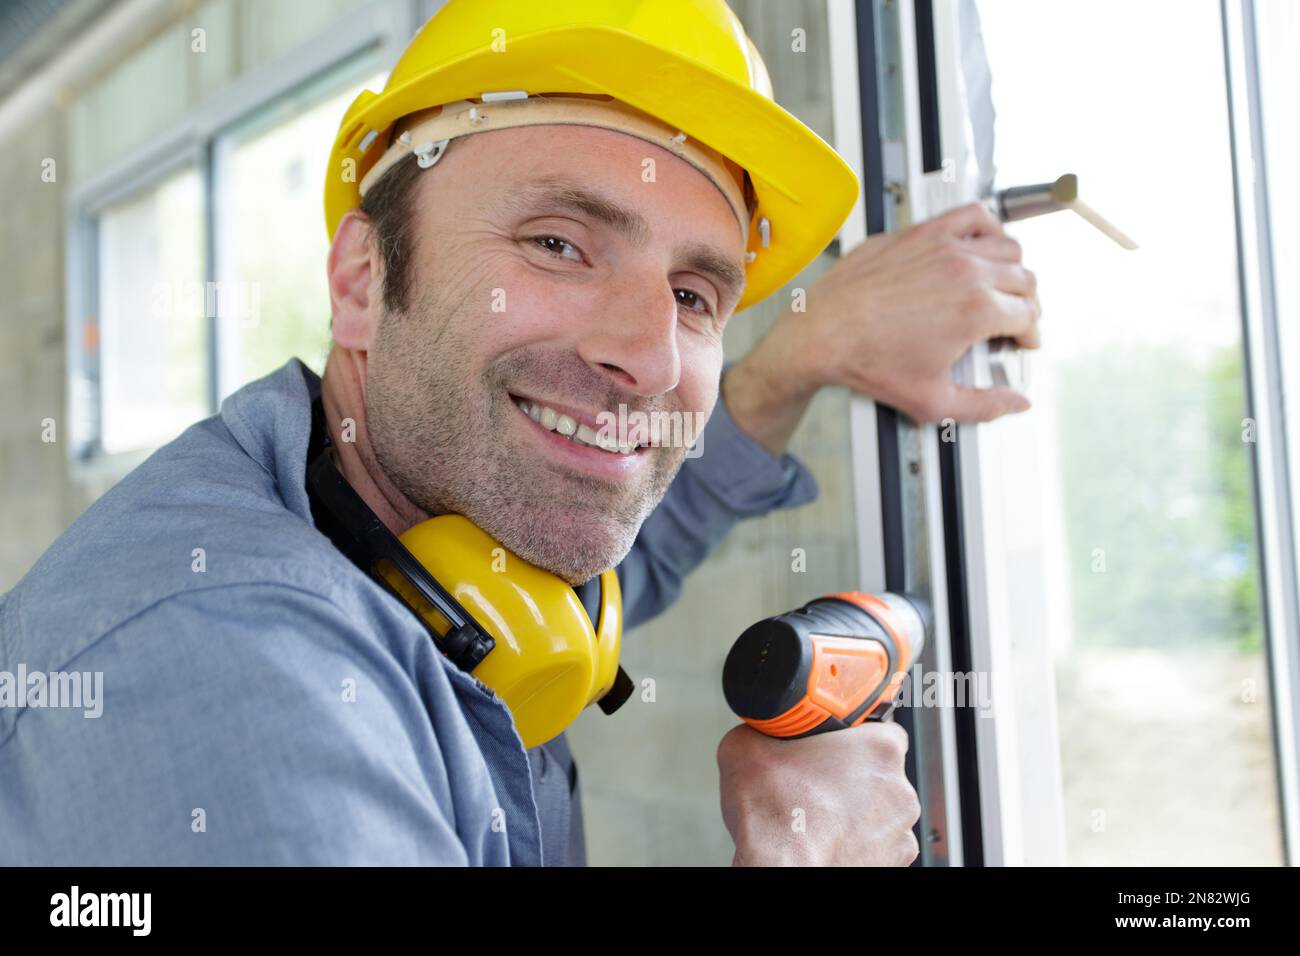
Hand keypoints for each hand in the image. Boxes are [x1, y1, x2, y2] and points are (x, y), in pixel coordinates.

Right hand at [718, 720, 920, 866]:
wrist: (779, 870)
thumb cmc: (775, 817)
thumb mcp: (746, 746)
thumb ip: (765, 729)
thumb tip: (760, 729)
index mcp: (879, 749)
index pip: (879, 727)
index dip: (851, 735)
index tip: (830, 741)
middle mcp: (899, 789)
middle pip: (877, 771)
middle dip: (849, 775)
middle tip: (814, 780)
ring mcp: (898, 830)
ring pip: (876, 809)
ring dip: (853, 810)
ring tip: (816, 814)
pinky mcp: (892, 862)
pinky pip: (874, 842)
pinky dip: (854, 841)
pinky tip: (825, 838)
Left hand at [723, 202, 1039, 453]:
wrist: (821, 334)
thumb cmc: (866, 362)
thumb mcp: (932, 401)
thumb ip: (984, 405)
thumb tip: (1016, 403)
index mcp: (976, 310)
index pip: (1028, 316)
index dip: (1029, 335)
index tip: (1020, 342)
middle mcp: (966, 270)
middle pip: (1024, 280)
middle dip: (1027, 305)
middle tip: (1014, 322)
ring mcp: (943, 246)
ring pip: (1007, 248)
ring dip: (1013, 269)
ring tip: (1003, 289)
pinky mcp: (919, 234)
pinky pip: (972, 215)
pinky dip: (988, 226)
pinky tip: (984, 244)